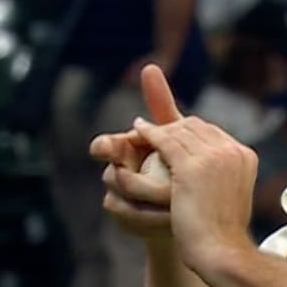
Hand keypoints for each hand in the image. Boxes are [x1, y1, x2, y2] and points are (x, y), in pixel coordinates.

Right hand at [93, 64, 181, 240]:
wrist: (181, 206)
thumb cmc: (175, 162)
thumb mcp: (174, 134)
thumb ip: (160, 106)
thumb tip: (149, 65)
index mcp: (122, 151)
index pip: (105, 146)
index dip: (105, 146)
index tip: (106, 148)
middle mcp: (114, 173)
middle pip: (112, 176)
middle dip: (131, 180)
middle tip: (155, 186)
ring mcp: (117, 198)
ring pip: (119, 201)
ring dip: (146, 205)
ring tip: (173, 204)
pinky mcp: (126, 221)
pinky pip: (131, 221)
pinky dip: (151, 221)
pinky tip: (171, 220)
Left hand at [130, 115, 258, 275]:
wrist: (221, 251)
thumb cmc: (222, 233)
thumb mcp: (228, 197)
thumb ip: (222, 178)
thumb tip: (213, 177)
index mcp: (244, 156)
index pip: (212, 132)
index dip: (189, 131)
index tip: (170, 135)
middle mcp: (232, 151)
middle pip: (196, 127)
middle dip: (172, 126)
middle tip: (151, 130)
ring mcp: (213, 157)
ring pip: (179, 131)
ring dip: (158, 129)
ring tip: (140, 130)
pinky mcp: (191, 167)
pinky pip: (165, 141)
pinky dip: (149, 133)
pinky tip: (136, 132)